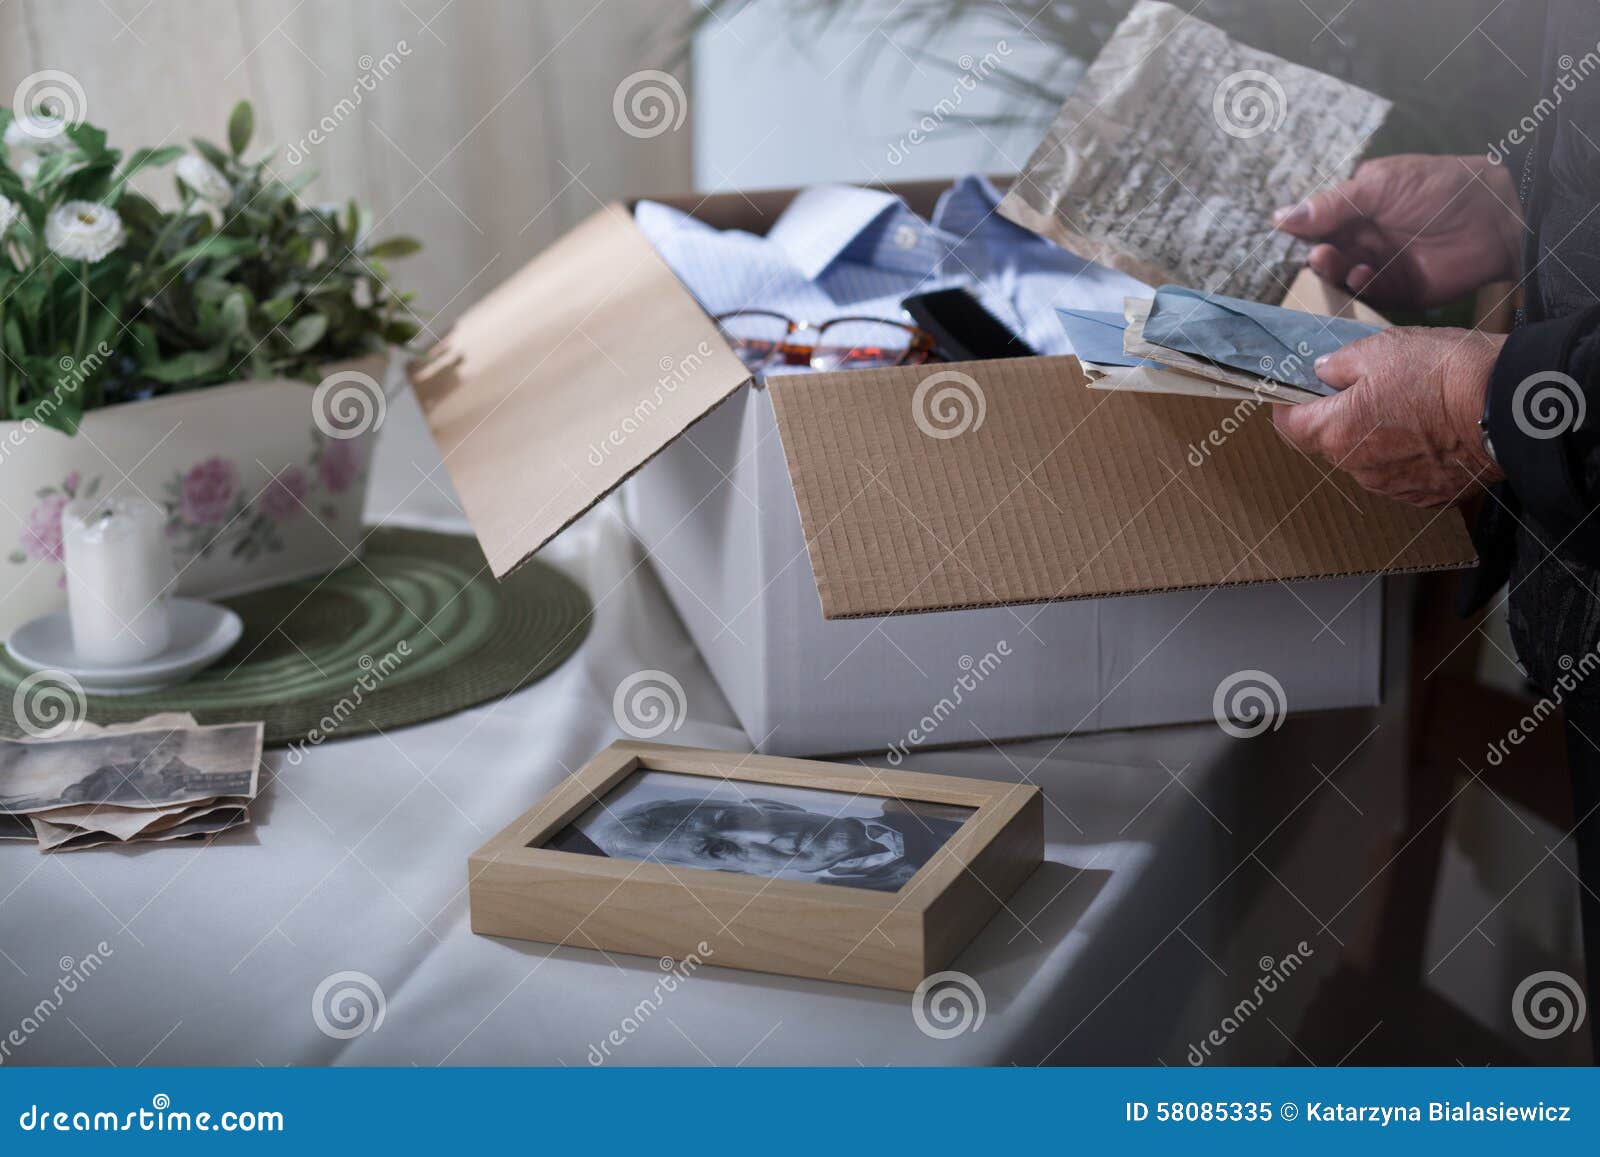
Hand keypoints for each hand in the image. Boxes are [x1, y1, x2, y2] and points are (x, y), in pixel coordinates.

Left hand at [1272, 327, 1505, 507]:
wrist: (1510, 406)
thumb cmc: (1443, 373)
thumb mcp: (1382, 348)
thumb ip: (1340, 364)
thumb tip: (1322, 372)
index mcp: (1337, 432)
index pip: (1290, 427)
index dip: (1291, 406)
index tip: (1300, 392)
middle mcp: (1359, 468)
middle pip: (1331, 442)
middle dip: (1341, 417)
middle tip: (1370, 389)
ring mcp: (1394, 487)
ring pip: (1368, 460)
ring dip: (1378, 438)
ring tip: (1411, 408)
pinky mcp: (1428, 496)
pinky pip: (1405, 474)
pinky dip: (1410, 456)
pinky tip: (1434, 432)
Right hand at [1273, 155, 1522, 310]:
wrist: (1495, 216)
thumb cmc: (1439, 187)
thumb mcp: (1380, 185)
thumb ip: (1332, 205)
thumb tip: (1280, 217)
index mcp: (1358, 207)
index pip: (1319, 221)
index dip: (1302, 229)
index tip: (1286, 234)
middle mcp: (1366, 237)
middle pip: (1325, 251)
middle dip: (1317, 253)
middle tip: (1318, 251)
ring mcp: (1380, 264)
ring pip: (1341, 274)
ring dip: (1332, 270)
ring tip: (1331, 260)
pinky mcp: (1397, 289)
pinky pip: (1367, 293)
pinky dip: (1360, 286)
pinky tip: (1364, 273)